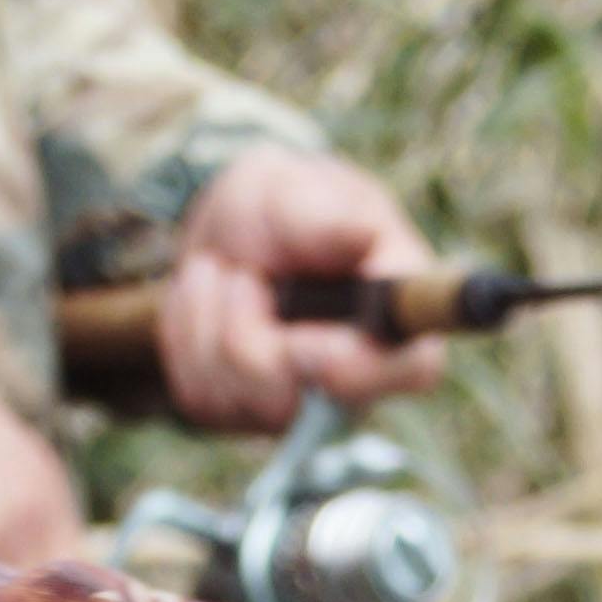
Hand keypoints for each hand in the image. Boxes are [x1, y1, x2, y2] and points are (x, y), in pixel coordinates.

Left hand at [155, 145, 447, 431]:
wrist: (216, 234)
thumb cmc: (272, 208)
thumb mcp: (290, 186)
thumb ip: (321, 214)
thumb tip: (365, 234)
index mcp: (391, 313)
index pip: (414, 368)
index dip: (368, 369)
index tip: (315, 347)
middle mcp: (355, 373)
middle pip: (309, 392)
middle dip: (256, 328)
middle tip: (244, 276)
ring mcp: (300, 403)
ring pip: (245, 389)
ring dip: (215, 315)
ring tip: (225, 273)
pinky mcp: (244, 415)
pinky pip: (202, 394)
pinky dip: (188, 333)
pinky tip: (207, 301)